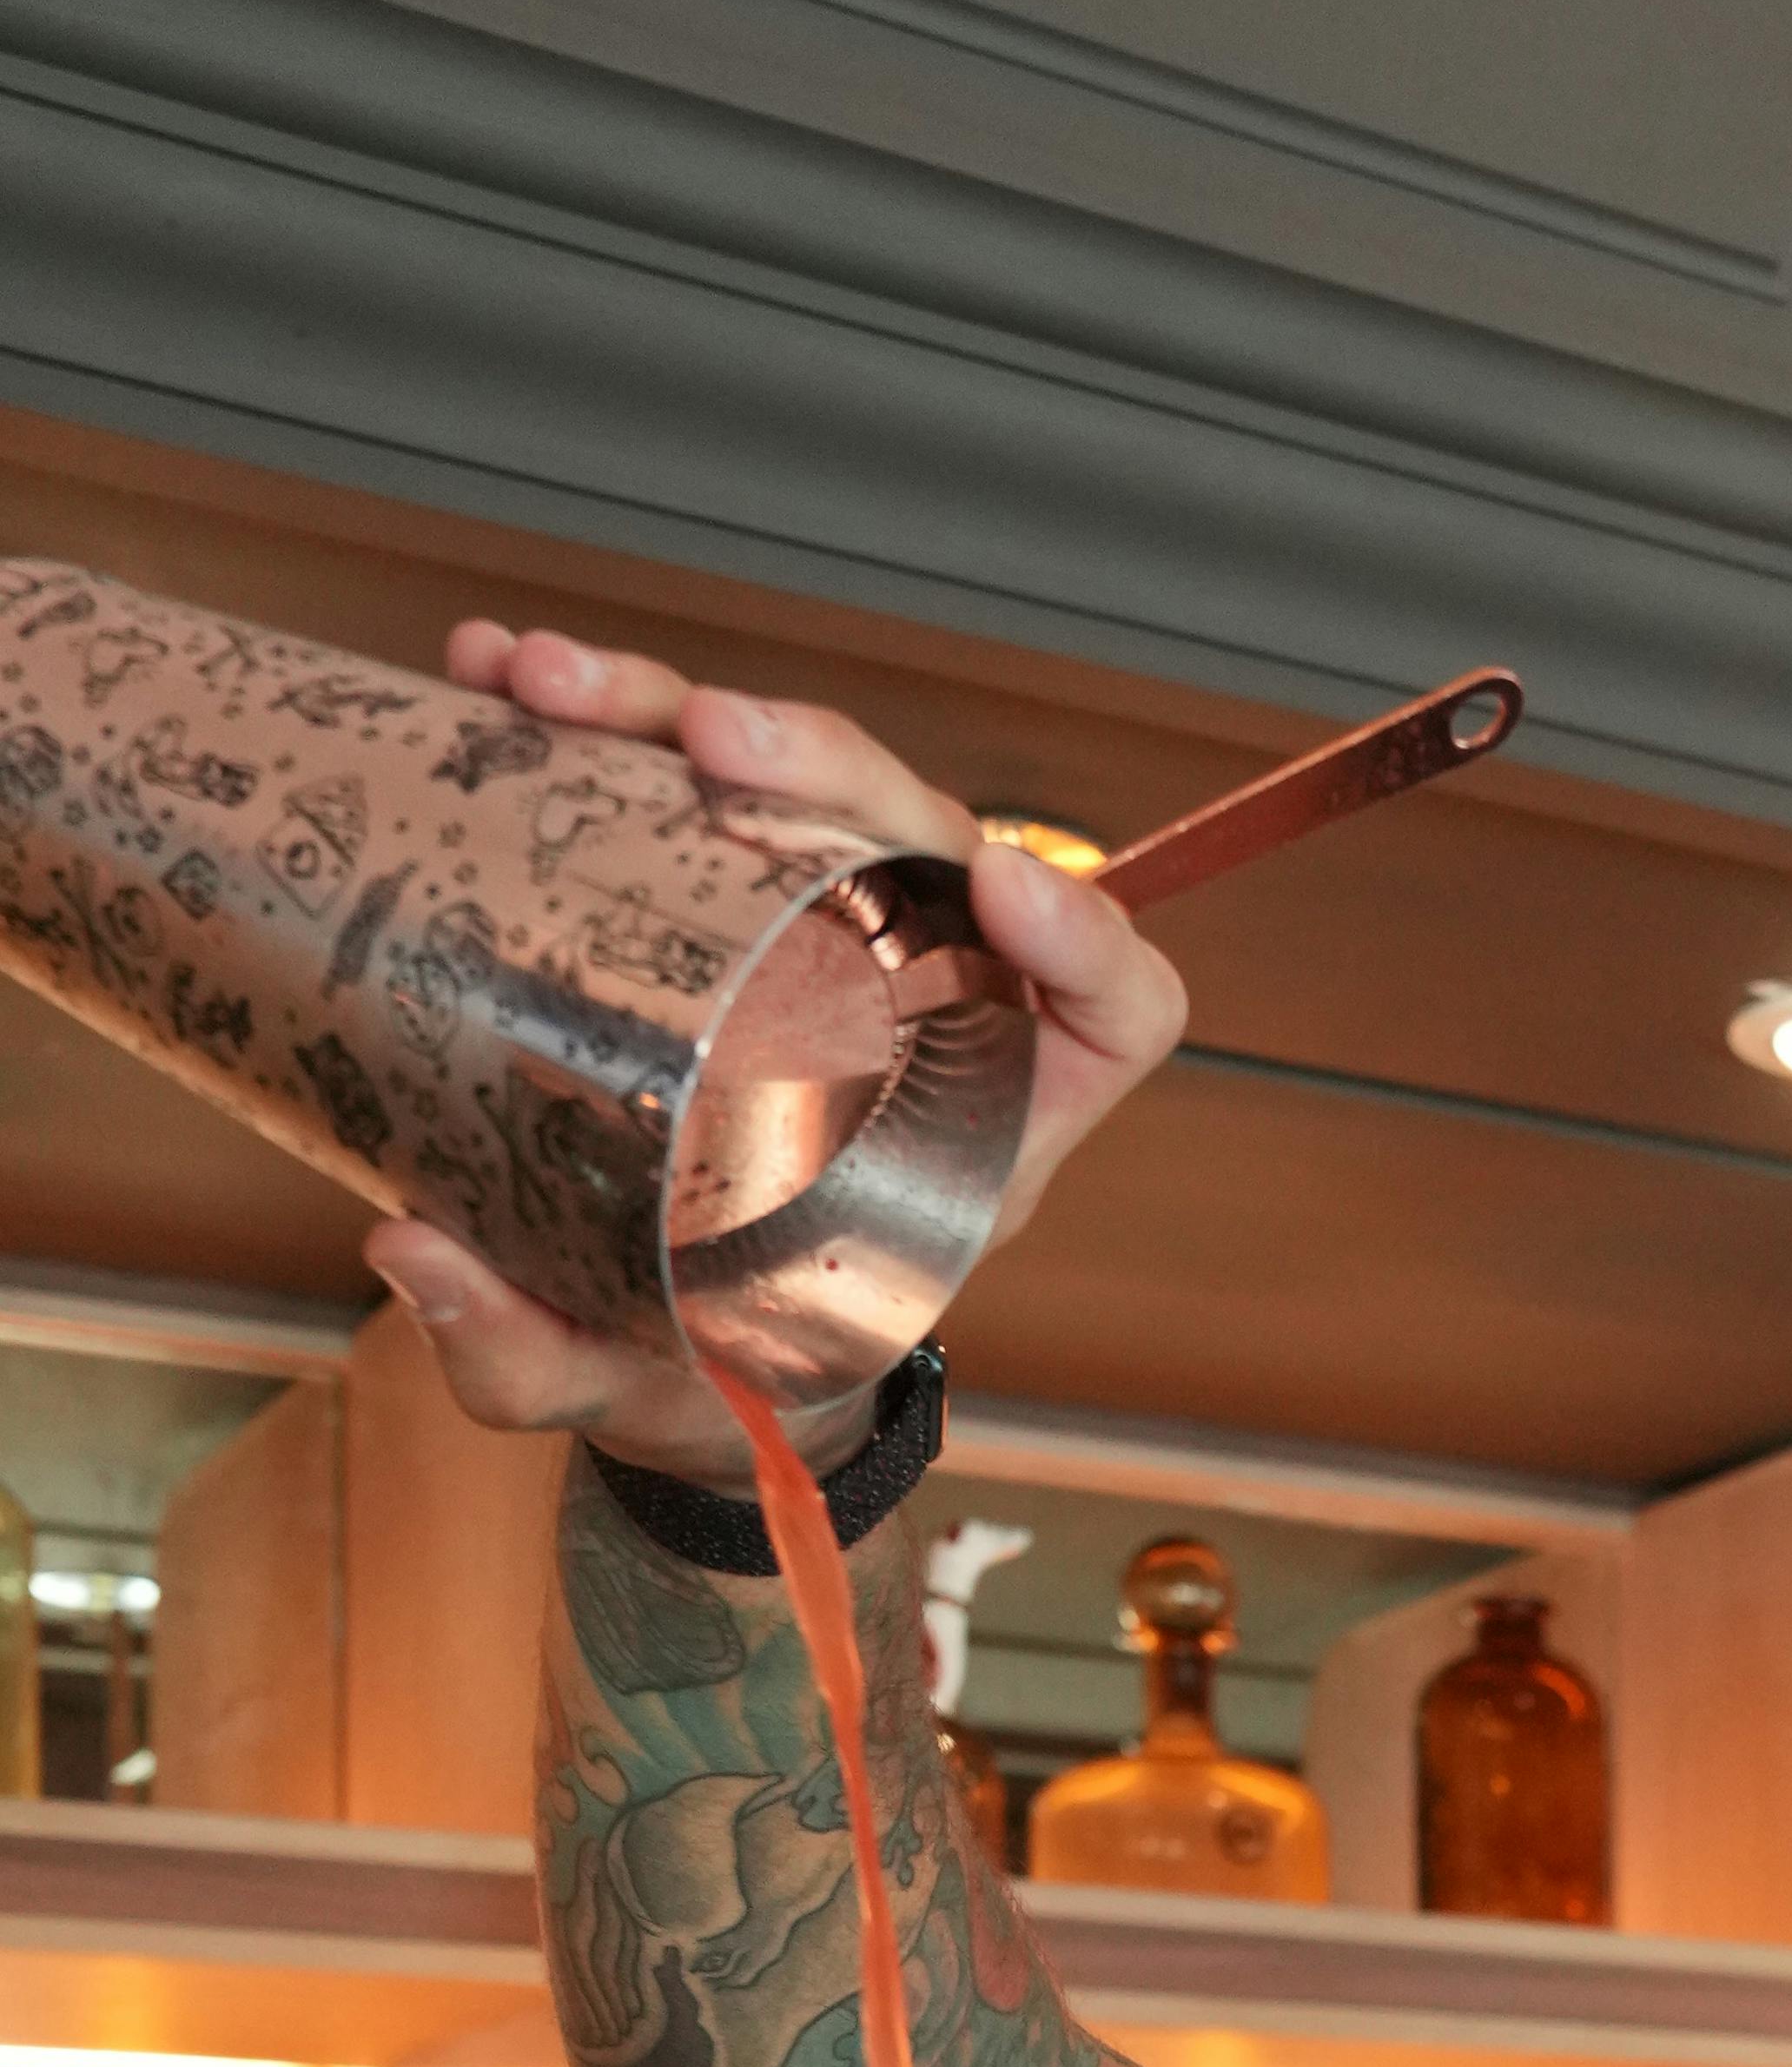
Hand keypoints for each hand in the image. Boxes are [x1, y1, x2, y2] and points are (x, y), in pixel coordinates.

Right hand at [364, 623, 1187, 1488]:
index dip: (1085, 940)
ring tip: (543, 683)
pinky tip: (487, 684)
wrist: (663, 1337)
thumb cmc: (704, 1362)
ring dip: (669, 710)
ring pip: (792, 782)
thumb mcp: (628, 1383)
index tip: (1002, 889)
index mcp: (970, 1134)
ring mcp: (816, 936)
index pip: (1109, 1013)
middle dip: (822, 764)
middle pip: (922, 841)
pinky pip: (680, 782)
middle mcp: (914, 1012)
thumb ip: (532, 1353)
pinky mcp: (717, 893)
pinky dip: (591, 724)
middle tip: (704, 737)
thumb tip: (407, 1254)